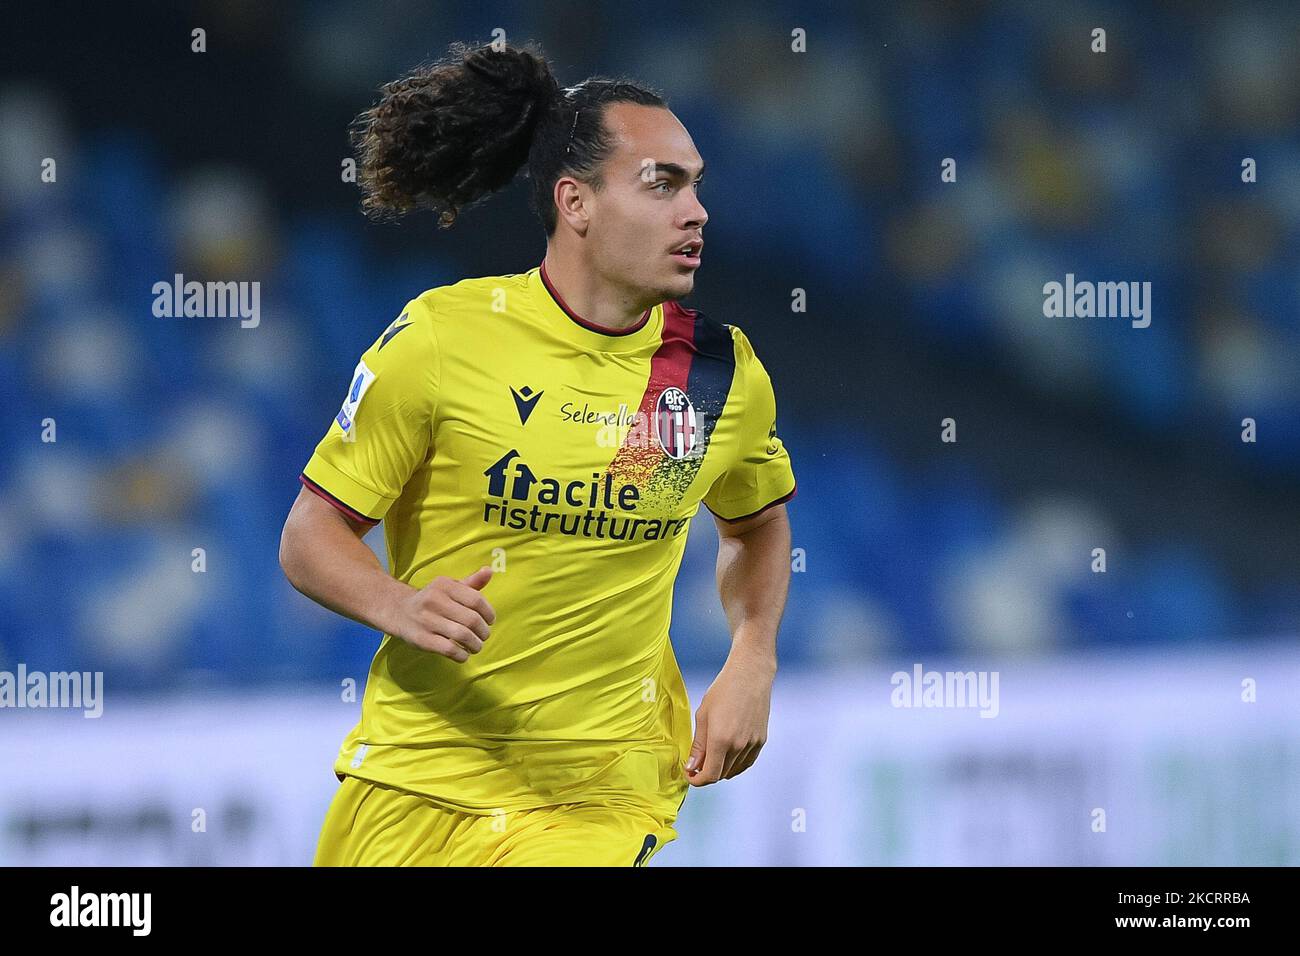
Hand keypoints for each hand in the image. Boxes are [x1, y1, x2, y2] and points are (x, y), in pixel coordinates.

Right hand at [389, 566, 495, 661]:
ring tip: (476, 646)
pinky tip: (463, 654)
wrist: (399, 611)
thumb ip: (471, 582)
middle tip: (484, 636)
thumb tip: (489, 571)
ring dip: (475, 644)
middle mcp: (434, 600)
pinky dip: (461, 655)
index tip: (490, 621)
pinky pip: (449, 649)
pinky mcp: (421, 639)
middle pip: (471, 619)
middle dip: (483, 632)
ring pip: (463, 635)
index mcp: (444, 585)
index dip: (488, 613)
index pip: (476, 599)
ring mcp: (426, 620)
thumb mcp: (449, 587)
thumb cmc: (432, 600)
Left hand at [684, 651, 774, 785]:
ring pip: (734, 770)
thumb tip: (691, 766)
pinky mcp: (761, 740)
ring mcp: (752, 744)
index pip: (709, 775)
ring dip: (721, 768)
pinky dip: (735, 764)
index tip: (689, 774)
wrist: (751, 674)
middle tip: (696, 762)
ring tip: (711, 754)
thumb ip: (698, 745)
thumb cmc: (723, 690)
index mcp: (720, 740)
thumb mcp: (703, 715)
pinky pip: (746, 762)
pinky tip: (727, 754)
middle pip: (721, 775)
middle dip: (706, 773)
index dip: (697, 780)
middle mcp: (738, 746)